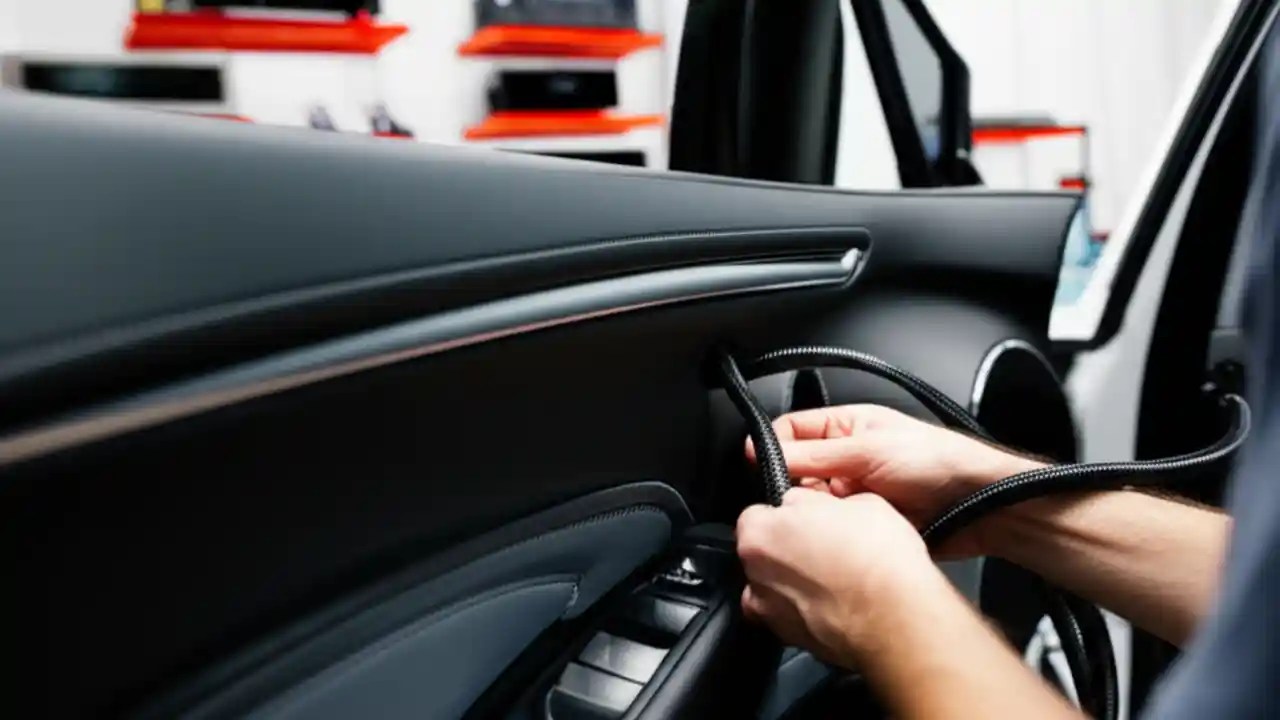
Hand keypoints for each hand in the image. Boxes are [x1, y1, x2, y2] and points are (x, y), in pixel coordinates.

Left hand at [736, 488, 950, 667]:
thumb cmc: (878, 560)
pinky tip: (835, 603)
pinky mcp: (788, 638)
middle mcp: (755, 572)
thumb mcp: (857, 501)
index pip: (759, 512)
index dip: (788, 514)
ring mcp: (768, 609)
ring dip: (795, 580)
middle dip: (790, 546)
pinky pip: (790, 615)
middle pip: (764, 550)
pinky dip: (805, 610)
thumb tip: (809, 505)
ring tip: (836, 578)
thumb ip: (817, 502)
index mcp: (761, 531)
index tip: (809, 517)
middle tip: (828, 545)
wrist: (897, 621)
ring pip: (774, 585)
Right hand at [746, 404, 1042, 555]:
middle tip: (804, 499)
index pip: (790, 430)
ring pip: (812, 506)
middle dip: (795, 488)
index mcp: (846, 427)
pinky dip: (832, 535)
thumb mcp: (869, 451)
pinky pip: (833, 531)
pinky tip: (842, 536)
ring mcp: (855, 493)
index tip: (757, 467)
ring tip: (830, 518)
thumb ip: (815, 455)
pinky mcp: (864, 524)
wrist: (983, 507)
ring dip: (816, 513)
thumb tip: (764, 453)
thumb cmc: (940, 463)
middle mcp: (846, 458)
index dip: (771, 447)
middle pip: (796, 472)